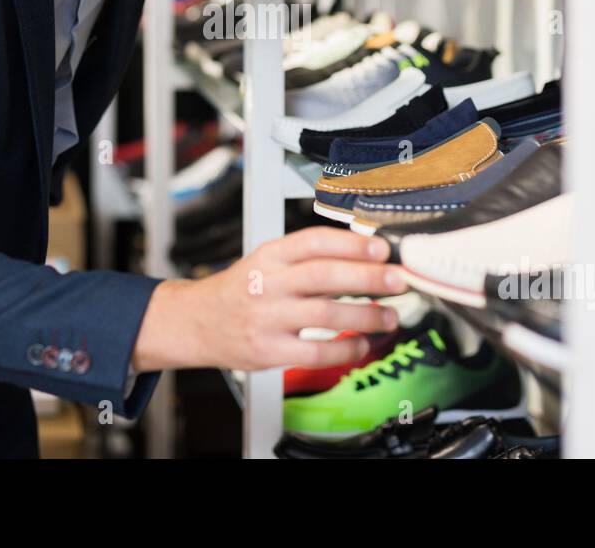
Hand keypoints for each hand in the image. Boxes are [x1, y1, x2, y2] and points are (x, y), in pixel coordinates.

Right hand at [131, 227, 407, 372]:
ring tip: (389, 316)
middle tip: (397, 280)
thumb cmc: (241, 290)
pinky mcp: (268, 351)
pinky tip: (362, 344)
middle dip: (366, 277)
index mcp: (268, 255)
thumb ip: (308, 258)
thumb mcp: (267, 261)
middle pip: (322, 276)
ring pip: (323, 315)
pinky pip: (314, 352)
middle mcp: (267, 284)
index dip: (350, 243)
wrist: (197, 323)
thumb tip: (365, 254)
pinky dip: (344, 350)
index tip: (381, 247)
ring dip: (364, 315)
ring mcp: (267, 319)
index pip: (312, 242)